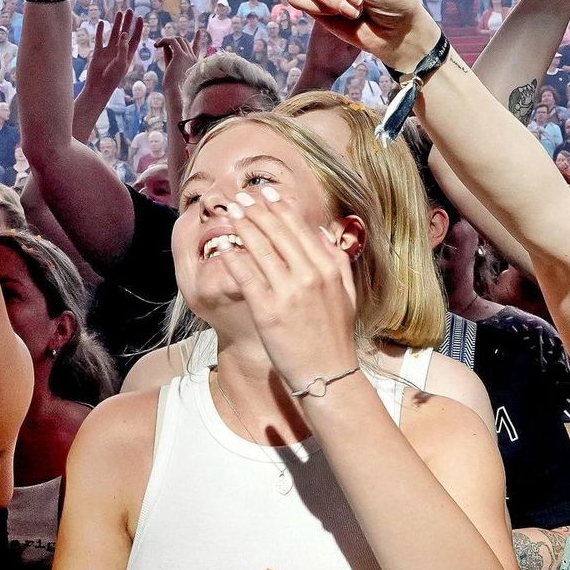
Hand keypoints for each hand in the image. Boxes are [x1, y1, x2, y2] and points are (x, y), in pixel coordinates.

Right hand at [84, 9, 144, 99]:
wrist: (98, 87)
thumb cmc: (112, 78)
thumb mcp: (121, 63)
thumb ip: (123, 48)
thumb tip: (124, 33)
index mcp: (128, 55)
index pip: (135, 38)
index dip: (138, 28)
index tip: (140, 17)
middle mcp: (119, 51)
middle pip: (125, 33)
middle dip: (128, 22)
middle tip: (130, 10)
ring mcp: (109, 51)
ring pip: (114, 34)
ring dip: (116, 23)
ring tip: (119, 12)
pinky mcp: (98, 53)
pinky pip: (100, 39)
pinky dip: (100, 31)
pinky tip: (102, 22)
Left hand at [155, 26, 208, 83]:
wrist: (175, 93)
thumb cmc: (173, 86)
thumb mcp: (171, 69)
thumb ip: (169, 56)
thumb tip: (165, 46)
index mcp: (195, 64)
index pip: (196, 48)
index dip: (198, 39)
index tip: (200, 31)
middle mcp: (193, 58)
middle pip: (184, 42)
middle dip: (172, 40)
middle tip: (160, 44)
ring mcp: (188, 56)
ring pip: (178, 39)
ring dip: (167, 40)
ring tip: (157, 45)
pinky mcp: (181, 55)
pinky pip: (172, 41)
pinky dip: (164, 40)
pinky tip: (157, 45)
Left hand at [215, 183, 359, 388]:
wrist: (328, 375)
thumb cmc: (335, 336)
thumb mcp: (346, 293)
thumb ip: (337, 261)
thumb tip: (322, 233)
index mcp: (328, 268)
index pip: (299, 228)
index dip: (279, 208)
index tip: (265, 194)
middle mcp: (309, 275)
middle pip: (277, 233)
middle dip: (256, 210)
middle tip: (240, 197)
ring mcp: (288, 293)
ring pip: (260, 249)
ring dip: (242, 226)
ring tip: (229, 211)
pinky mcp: (267, 311)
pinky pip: (246, 276)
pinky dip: (234, 258)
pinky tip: (223, 246)